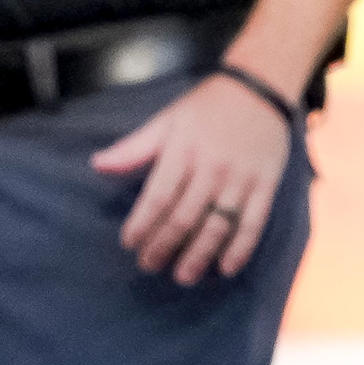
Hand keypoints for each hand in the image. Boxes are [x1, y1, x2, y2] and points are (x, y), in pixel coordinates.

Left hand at [92, 70, 296, 283]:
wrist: (260, 87)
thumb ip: (134, 147)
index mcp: (183, 150)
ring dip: (199, 255)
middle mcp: (212, 168)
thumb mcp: (167, 120)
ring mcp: (241, 179)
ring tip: (182, 276)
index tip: (129, 244)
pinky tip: (226, 268)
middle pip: (184, 217)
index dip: (142, 224)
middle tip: (149, 266)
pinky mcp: (266, 185)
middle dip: (164, 246)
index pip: (158, 196)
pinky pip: (254, 222)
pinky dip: (241, 248)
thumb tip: (97, 165)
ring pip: (217, 225)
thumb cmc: (207, 106)